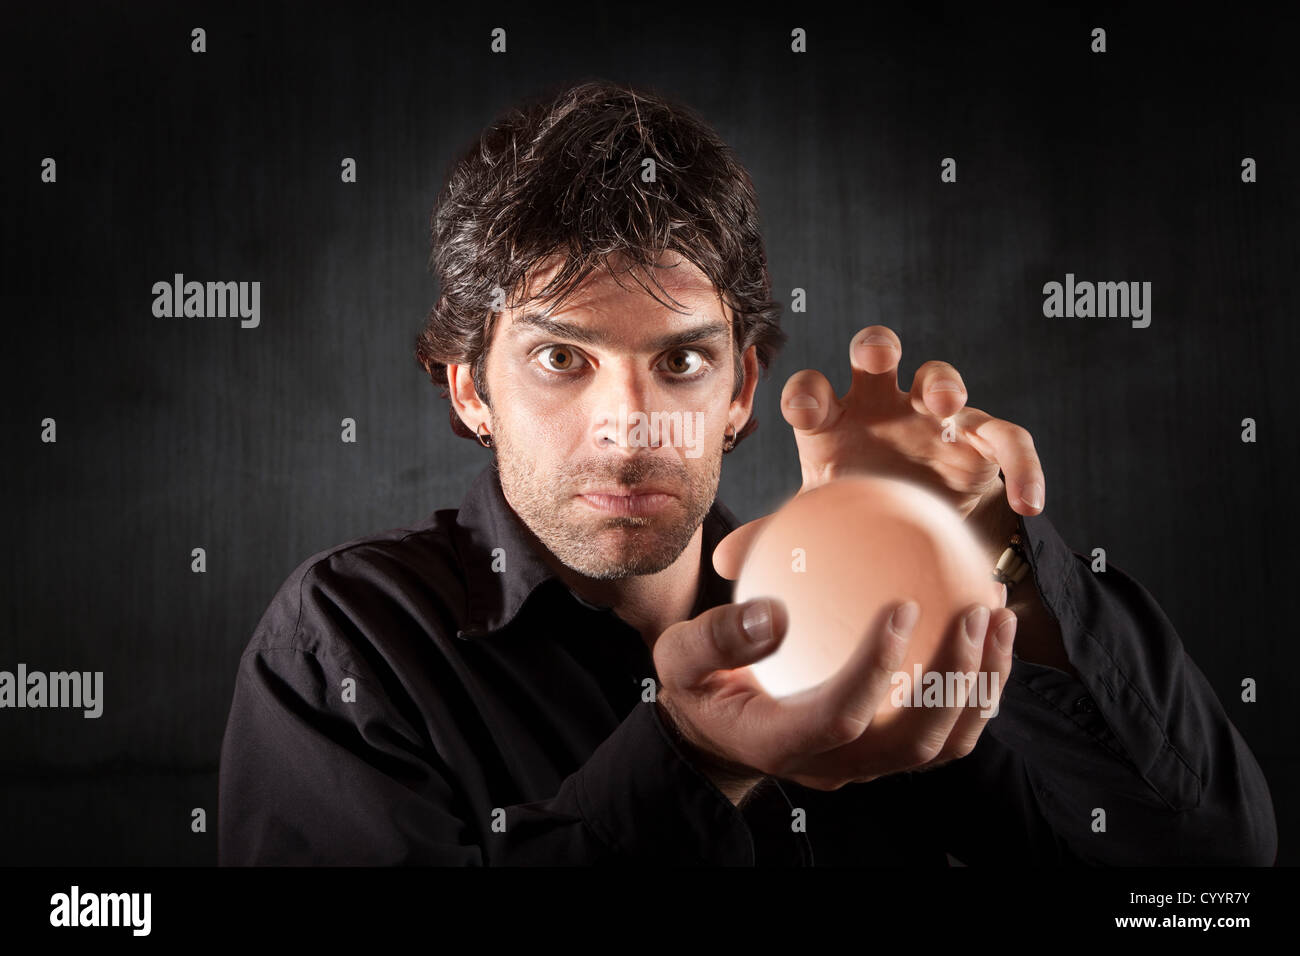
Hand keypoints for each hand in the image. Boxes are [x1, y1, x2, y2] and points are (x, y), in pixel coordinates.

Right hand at [653, 593, 1016, 794]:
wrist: (717, 728)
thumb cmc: (700, 684)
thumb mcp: (682, 654)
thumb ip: (718, 636)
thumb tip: (775, 613)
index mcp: (781, 741)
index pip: (840, 716)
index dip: (876, 669)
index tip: (901, 606)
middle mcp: (834, 765)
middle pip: (912, 743)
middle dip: (955, 682)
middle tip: (976, 610)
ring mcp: (866, 765)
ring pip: (942, 746)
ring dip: (982, 687)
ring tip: (1000, 617)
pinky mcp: (887, 753)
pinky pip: (947, 733)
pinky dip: (978, 688)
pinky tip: (990, 631)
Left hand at [715, 325, 1043, 579]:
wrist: (926, 544)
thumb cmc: (861, 521)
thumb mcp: (822, 530)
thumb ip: (777, 540)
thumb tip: (721, 563)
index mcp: (833, 426)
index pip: (811, 393)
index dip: (806, 393)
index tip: (806, 412)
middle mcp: (882, 409)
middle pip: (876, 355)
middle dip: (875, 346)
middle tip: (876, 357)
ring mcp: (934, 420)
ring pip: (941, 377)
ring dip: (945, 381)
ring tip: (947, 406)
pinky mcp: (982, 444)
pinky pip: (1009, 440)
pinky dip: (1022, 466)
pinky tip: (1029, 502)